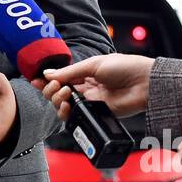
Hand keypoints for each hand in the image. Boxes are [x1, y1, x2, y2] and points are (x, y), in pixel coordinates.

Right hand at [30, 53, 154, 121]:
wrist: (144, 82)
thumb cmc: (125, 67)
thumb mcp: (93, 65)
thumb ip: (70, 72)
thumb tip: (48, 74)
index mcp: (85, 73)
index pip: (60, 78)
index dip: (47, 80)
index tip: (36, 79)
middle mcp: (85, 88)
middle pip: (58, 93)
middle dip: (50, 89)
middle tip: (56, 86)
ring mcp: (90, 101)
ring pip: (63, 106)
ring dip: (57, 99)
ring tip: (64, 93)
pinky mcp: (96, 113)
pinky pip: (75, 116)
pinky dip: (66, 112)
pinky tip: (67, 105)